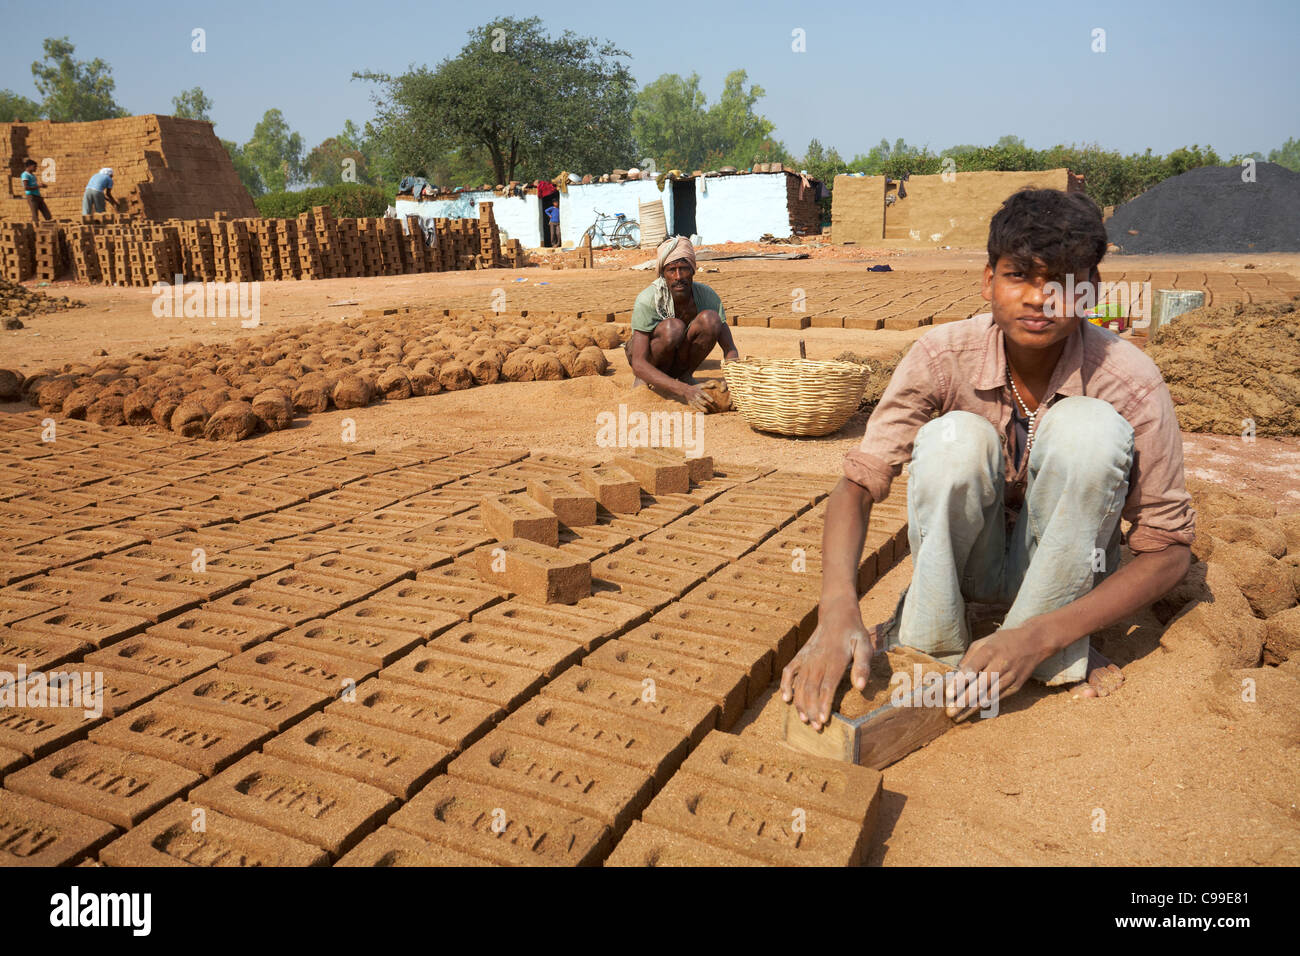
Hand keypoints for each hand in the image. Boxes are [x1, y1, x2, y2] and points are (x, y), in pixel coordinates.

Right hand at [683, 383, 718, 411]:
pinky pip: (694, 408)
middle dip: (708, 405)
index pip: (705, 395)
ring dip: (703, 409)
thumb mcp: (701, 385)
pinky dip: (698, 410)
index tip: (713, 401)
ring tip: (708, 412)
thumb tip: (714, 384)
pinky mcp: (690, 403)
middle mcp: (696, 396)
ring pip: (698, 406)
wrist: (686, 390)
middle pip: (702, 401)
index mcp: (699, 391)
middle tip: (712, 408)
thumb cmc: (696, 388)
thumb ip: (707, 385)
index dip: (709, 398)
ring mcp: (693, 400)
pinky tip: (702, 413)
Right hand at [780, 598, 877, 729]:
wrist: (837, 614)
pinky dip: (786, 685)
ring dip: (800, 703)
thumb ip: (863, 666)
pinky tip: (786, 699)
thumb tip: (861, 687)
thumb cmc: (854, 633)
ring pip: (800, 684)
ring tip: (804, 720)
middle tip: (816, 727)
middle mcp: (818, 660)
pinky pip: (789, 672)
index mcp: (835, 660)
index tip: (823, 720)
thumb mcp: (865, 646)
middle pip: (811, 689)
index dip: (823, 705)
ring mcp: (807, 658)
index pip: (827, 687)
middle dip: (812, 710)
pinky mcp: (800, 656)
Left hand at [945, 623, 1048, 720]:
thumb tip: (955, 675)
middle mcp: (1000, 665)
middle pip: (979, 686)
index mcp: (989, 651)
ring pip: (989, 696)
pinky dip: (985, 706)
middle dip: (963, 701)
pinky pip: (998, 698)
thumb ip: (969, 658)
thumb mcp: (983, 642)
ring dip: (972, 708)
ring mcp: (1010, 676)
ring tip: (958, 717)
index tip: (948, 695)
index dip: (959, 683)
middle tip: (950, 712)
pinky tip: (973, 712)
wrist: (1033, 642)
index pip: (971, 669)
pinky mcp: (1017, 685)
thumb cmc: (1002, 641)